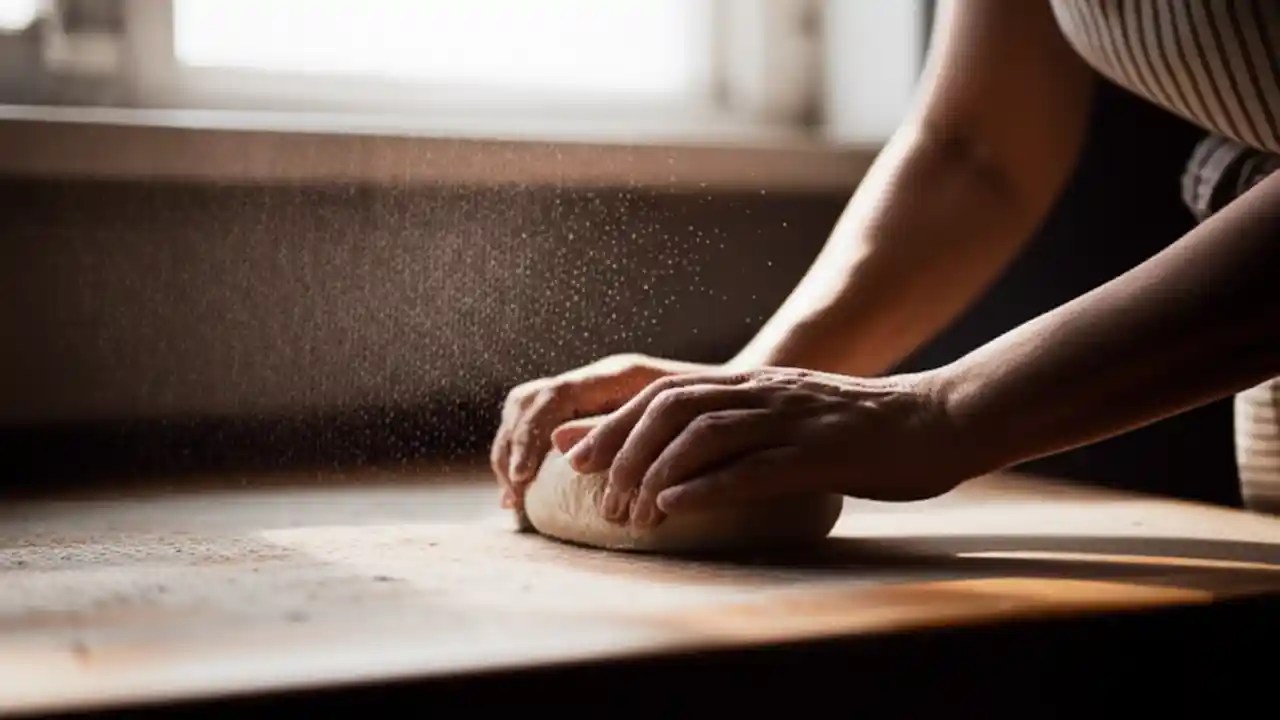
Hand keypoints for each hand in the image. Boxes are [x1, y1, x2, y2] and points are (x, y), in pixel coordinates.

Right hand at [490, 353, 715, 508]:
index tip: (524, 478)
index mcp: (617, 375)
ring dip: (514, 452)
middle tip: (515, 496)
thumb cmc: (719, 413)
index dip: (529, 436)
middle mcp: (597, 380)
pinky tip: (528, 488)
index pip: (551, 396)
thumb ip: (626, 431)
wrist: (743, 399)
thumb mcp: (680, 424)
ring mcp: (592, 395)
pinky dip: (528, 455)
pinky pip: (543, 426)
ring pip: (527, 411)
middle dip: (512, 446)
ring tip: (515, 500)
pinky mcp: (591, 414)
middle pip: (527, 400)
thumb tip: (559, 445)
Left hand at [558, 366, 982, 527]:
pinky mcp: (821, 454)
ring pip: (703, 435)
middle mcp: (764, 394)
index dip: (616, 423)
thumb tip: (691, 455)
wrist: (942, 419)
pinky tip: (677, 511)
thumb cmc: (866, 430)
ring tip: (631, 513)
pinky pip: (753, 469)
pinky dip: (706, 489)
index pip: (666, 393)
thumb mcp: (796, 416)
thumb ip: (746, 426)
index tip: (579, 458)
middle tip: (599, 495)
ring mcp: (792, 422)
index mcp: (755, 384)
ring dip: (656, 474)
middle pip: (671, 408)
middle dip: (623, 450)